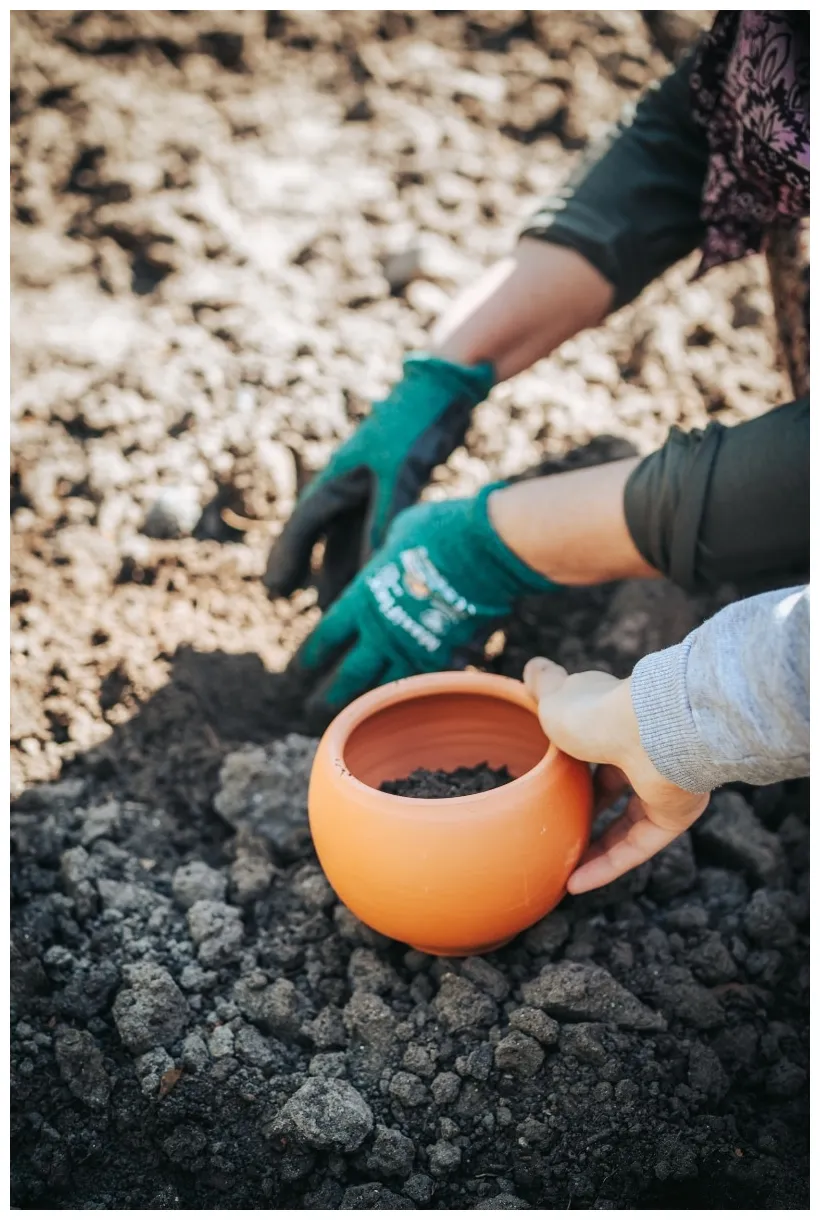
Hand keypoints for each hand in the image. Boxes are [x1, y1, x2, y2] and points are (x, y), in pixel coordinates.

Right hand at [263, 354, 492, 608]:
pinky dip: (372, 557)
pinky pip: (374, 533)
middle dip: (315, 576)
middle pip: (323, 540)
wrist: (443, 390)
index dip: (288, 560)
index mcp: (336, 478)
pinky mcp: (392, 490)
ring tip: (340, 611)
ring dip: (345, 572)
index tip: (275, 592)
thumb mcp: (399, 475)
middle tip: (306, 614)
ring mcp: (368, 488)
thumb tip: (371, 572)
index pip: (304, 527)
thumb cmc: (415, 426)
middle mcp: (346, 486)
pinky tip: (377, 582)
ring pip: (349, 540)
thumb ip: (384, 520)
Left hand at [291, 486, 555, 728]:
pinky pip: (428, 683)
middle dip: (331, 695)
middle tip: (315, 712)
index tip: (302, 668)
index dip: (313, 653)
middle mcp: (383, 631)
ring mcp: (416, 648)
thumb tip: (390, 555)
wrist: (484, 550)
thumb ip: (389, 551)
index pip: (329, 633)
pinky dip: (419, 694)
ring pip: (387, 689)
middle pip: (350, 672)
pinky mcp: (449, 658)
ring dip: (370, 707)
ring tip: (358, 722)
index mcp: (364, 597)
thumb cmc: (441, 531)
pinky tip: (414, 704)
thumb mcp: (401, 532)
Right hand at [523, 657, 708, 892]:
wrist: (649, 730)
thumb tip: (531, 667)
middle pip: (613, 788)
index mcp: (616, 722)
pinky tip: (575, 884)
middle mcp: (643, 752)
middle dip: (585, 810)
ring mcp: (661, 784)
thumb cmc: (595, 712)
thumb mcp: (553, 696)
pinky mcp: (674, 814)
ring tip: (560, 872)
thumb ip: (541, 684)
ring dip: (593, 848)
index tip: (549, 784)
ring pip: (627, 824)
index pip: (595, 748)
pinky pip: (638, 846)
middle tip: (555, 830)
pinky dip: (608, 866)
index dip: (572, 767)